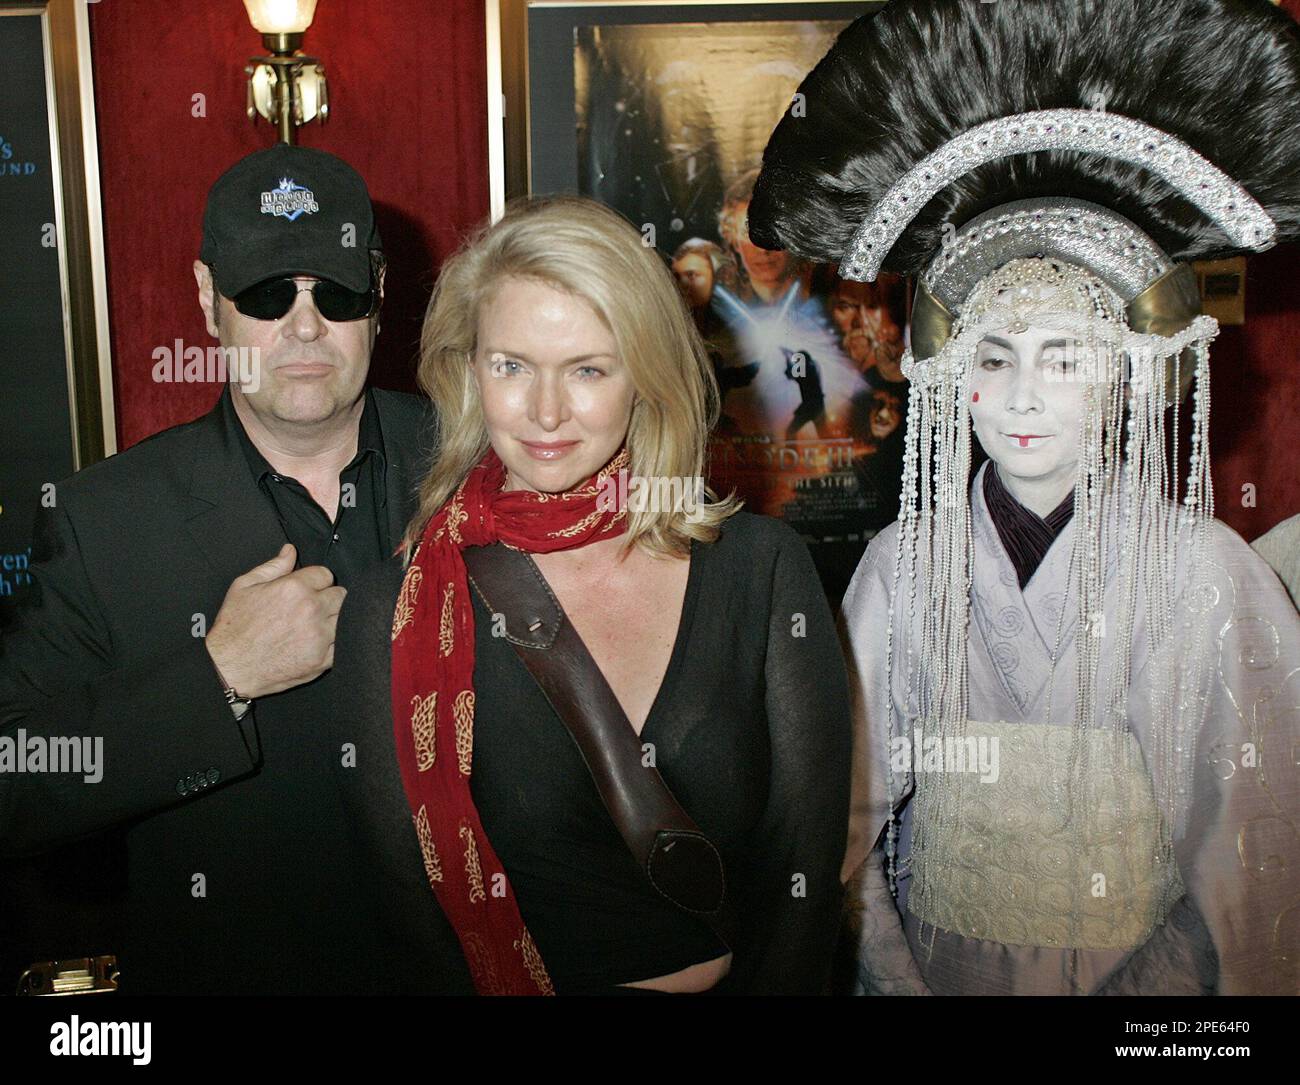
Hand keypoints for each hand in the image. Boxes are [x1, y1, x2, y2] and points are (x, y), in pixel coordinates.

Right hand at [204, 543, 345, 699]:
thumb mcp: (245, 587)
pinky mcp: (322, 660)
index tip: (308, 590)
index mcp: (294, 588)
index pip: (325, 574)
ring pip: (345, 618)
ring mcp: (319, 636)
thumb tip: (290, 550)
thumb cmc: (234, 627)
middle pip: (340, 595)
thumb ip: (273, 566)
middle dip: (328, 599)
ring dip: (333, 620)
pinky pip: (343, 644)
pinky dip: (335, 643)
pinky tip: (318, 643)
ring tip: (315, 626)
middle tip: (312, 609)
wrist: (229, 668)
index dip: (316, 581)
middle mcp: (311, 609)